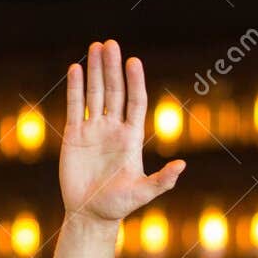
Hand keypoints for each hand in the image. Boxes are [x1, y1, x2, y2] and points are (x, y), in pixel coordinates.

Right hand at [61, 40, 183, 226]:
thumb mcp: (144, 192)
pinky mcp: (75, 135)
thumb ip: (163, 179)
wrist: (91, 213)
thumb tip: (183, 166)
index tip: (134, 61)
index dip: (135, 82)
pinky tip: (76, 68)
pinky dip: (75, 88)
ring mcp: (94, 130)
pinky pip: (75, 106)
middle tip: (110, 43)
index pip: (135, 103)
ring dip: (95, 71)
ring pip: (95, 93)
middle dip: (113, 67)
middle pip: (115, 91)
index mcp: (132, 138)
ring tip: (96, 47)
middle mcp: (114, 129)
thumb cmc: (119, 205)